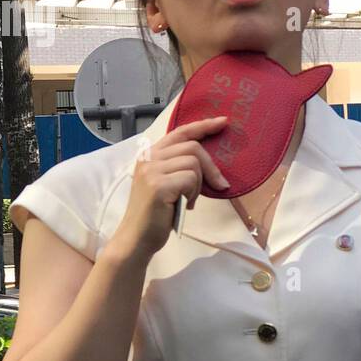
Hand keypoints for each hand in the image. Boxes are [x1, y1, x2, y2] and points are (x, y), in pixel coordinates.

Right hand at [113, 116, 231, 258]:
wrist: (137, 238)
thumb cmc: (156, 213)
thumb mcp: (168, 183)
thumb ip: (180, 167)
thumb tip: (211, 163)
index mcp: (150, 154)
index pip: (180, 132)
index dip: (203, 126)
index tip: (223, 122)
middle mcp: (148, 158)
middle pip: (193, 147)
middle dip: (210, 167)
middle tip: (218, 185)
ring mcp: (151, 170)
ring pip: (193, 163)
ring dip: (199, 185)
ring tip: (188, 200)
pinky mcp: (158, 185)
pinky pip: (190, 179)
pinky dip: (193, 194)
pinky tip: (183, 205)